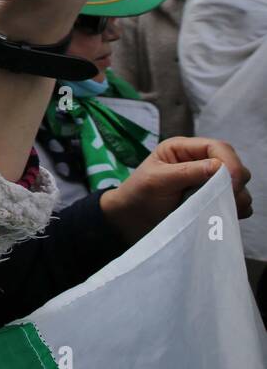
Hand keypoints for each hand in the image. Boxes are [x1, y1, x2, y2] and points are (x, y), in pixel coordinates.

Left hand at [100, 137, 252, 244]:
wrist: (130, 220)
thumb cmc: (138, 194)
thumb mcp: (157, 180)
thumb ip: (187, 172)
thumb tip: (220, 167)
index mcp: (184, 149)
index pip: (218, 148)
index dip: (231, 163)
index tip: (233, 184)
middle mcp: (199, 162)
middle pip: (233, 165)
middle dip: (235, 182)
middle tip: (226, 200)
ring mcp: (207, 182)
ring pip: (238, 186)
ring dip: (236, 199)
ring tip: (219, 211)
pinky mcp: (211, 201)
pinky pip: (235, 203)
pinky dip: (234, 210)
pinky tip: (221, 217)